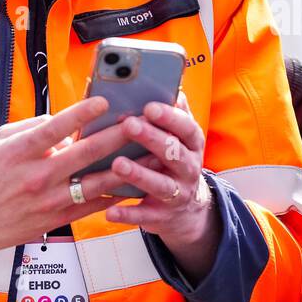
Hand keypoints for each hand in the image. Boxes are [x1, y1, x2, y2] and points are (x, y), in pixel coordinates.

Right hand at [0, 97, 139, 261]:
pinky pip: (92, 206)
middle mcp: (37, 175)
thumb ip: (33, 127)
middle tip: (140, 123)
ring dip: (126, 168)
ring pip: (96, 182)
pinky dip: (114, 195)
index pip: (55, 128)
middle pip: (85, 154)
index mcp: (20, 152)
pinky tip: (134, 184)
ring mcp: (49, 200)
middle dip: (117, 136)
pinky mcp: (57, 219)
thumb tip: (65, 122)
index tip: (104, 101)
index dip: (81, 114)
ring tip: (149, 154)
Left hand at [101, 92, 221, 282]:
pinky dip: (127, 214)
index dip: (170, 117)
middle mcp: (189, 168)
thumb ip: (173, 114)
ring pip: (160, 184)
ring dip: (139, 174)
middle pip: (174, 153)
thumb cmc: (173, 161)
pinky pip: (144, 216)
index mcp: (192, 144)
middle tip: (129, 125)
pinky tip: (109, 211)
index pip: (186, 128)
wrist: (186, 209)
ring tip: (118, 164)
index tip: (150, 106)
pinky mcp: (162, 216)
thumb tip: (170, 85)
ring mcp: (177, 193)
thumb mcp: (179, 138)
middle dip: (152, 138)